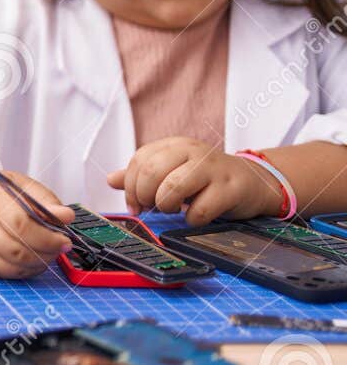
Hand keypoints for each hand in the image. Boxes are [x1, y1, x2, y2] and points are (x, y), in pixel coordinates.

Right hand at [0, 169, 74, 278]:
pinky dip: (24, 271)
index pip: (19, 223)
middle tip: (61, 248)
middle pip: (14, 250)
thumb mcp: (21, 184)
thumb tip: (65, 217)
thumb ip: (45, 200)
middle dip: (45, 254)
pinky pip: (3, 273)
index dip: (46, 237)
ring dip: (37, 265)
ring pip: (10, 267)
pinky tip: (34, 259)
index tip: (64, 239)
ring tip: (49, 253)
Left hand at [106, 138, 279, 224]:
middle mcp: (192, 152)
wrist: (254, 181)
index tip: (136, 204)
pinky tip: (195, 215)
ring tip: (173, 209)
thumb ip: (142, 175)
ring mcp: (213, 169)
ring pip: (172, 187)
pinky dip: (191, 219)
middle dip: (146, 196)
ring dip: (166, 205)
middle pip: (151, 171)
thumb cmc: (207, 178)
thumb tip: (111, 179)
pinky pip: (200, 210)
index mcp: (175, 145)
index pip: (139, 160)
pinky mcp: (231, 189)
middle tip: (153, 206)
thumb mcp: (173, 170)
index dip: (131, 186)